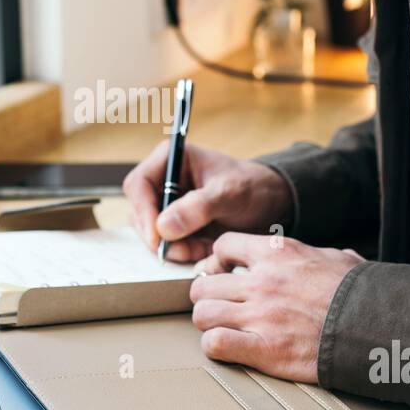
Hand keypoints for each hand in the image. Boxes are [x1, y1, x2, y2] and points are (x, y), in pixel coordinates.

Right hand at [123, 141, 291, 261]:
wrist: (270, 204)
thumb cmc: (252, 188)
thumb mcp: (229, 194)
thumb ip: (198, 207)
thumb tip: (163, 227)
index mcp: (171, 158)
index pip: (138, 184)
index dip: (143, 212)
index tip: (158, 237)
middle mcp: (163, 179)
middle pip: (139, 212)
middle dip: (160, 236)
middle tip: (186, 251)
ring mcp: (167, 202)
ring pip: (150, 231)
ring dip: (173, 247)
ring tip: (203, 249)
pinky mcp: (175, 223)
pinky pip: (165, 243)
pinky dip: (181, 252)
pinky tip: (204, 250)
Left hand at [190, 232, 364, 382]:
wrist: (380, 326)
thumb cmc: (364, 294)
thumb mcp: (340, 260)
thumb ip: (319, 255)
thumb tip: (330, 256)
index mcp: (278, 253)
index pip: (223, 245)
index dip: (218, 261)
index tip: (225, 274)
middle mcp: (263, 281)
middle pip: (203, 284)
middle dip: (207, 297)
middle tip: (220, 307)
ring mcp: (261, 315)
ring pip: (202, 313)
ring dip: (209, 323)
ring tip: (224, 329)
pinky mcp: (264, 349)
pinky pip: (215, 344)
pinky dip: (216, 347)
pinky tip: (230, 347)